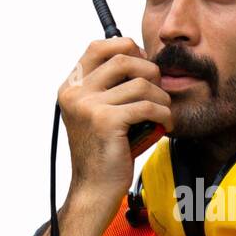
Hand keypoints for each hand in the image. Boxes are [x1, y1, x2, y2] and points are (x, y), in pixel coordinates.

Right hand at [57, 37, 172, 210]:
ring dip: (161, 97)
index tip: (143, 65)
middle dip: (150, 70)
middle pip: (123, 57)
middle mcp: (75, 93)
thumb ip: (108, 86)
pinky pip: (147, 106)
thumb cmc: (104, 151)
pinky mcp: (106, 121)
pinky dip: (164, 114)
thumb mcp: (99, 113)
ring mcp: (88, 106)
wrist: (94, 189)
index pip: (98, 46)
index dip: (125, 47)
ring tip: (163, 112)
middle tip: (159, 91)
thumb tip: (137, 54)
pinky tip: (165, 124)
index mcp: (71, 87)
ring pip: (140, 83)